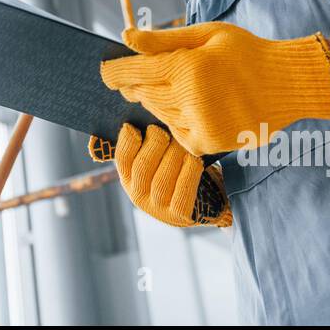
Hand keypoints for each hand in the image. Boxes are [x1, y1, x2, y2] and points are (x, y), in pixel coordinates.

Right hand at [88, 123, 230, 227]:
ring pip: (162, 180)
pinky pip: (183, 191)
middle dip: (154, 144)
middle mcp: (139, 196)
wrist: (206, 200)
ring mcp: (159, 208)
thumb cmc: (177, 168)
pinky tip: (196, 159)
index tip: (134, 126)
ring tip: (183, 141)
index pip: (122, 160)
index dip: (126, 142)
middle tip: (165, 129)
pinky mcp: (179, 215)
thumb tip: (140, 114)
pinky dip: (189, 172)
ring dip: (174, 155)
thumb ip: (148, 140)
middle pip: (142, 167)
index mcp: (128, 179)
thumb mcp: (159, 157)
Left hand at [99, 22, 329, 156]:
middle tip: (129, 79)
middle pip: (144, 94)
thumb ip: (164, 39)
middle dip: (133, 86)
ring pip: (158, 114)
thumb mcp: (207, 34)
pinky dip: (173, 120)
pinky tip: (185, 106)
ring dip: (154, 102)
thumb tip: (127, 37)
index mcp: (189, 67)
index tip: (103, 71)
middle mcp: (191, 99)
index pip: (136, 71)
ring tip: (166, 88)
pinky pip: (176, 132)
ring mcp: (199, 124)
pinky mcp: (208, 143)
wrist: (288, 86)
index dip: (115, 72)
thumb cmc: (246, 52)